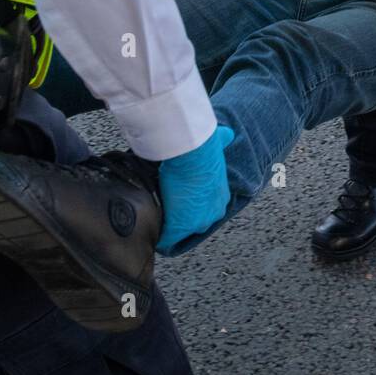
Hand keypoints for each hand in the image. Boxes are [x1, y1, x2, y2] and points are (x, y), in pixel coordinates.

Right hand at [157, 125, 234, 252]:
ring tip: (154, 219)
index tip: (179, 204)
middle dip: (179, 220)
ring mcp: (197, 224)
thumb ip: (222, 144)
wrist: (193, 153)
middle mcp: (213, 215)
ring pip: (179, 234)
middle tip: (165, 210)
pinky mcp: (179, 227)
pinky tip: (148, 228)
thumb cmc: (203, 148)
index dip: (190, 209)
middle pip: (194, 226)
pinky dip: (156, 235)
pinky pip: (166, 240)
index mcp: (220, 199)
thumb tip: (227, 134)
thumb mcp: (217, 148)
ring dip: (167, 226)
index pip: (205, 213)